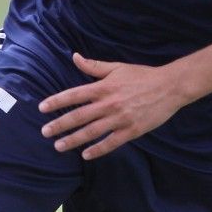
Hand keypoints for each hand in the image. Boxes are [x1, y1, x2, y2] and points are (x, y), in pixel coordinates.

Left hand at [39, 53, 184, 160]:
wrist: (169, 87)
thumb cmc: (142, 75)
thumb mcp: (118, 67)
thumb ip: (95, 66)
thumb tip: (74, 57)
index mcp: (104, 87)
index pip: (74, 95)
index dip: (57, 101)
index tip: (42, 108)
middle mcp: (109, 103)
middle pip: (78, 116)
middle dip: (59, 124)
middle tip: (44, 132)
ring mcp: (120, 118)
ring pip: (91, 132)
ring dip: (73, 140)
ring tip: (58, 146)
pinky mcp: (131, 130)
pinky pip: (110, 142)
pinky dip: (97, 150)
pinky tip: (86, 154)